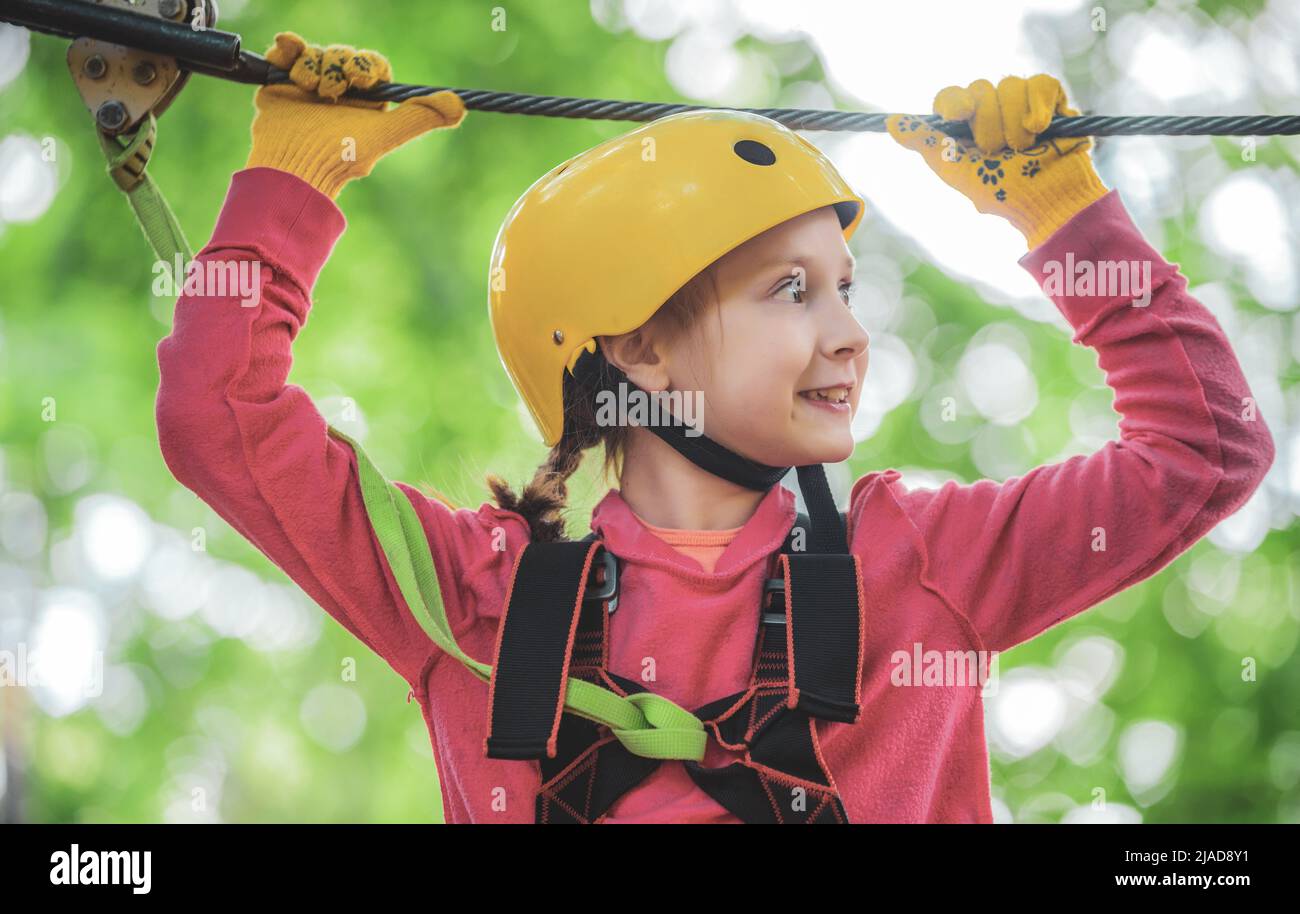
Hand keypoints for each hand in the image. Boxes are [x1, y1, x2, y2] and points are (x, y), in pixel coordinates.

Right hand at [246, 32, 466, 198]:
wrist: (294, 165)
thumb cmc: (342, 155)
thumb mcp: (385, 134)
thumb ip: (421, 117)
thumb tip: (460, 105)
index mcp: (368, 101)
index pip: (371, 65)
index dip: (365, 65)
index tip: (361, 79)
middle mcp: (341, 92)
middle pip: (343, 55)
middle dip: (337, 67)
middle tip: (330, 93)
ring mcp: (310, 87)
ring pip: (316, 53)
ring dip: (312, 66)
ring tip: (308, 90)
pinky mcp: (282, 83)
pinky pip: (287, 52)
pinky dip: (288, 48)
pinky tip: (287, 50)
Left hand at [887, 75, 1107, 248]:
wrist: (1046, 202)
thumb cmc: (1001, 193)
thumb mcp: (957, 170)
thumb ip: (926, 143)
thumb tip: (890, 122)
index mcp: (966, 126)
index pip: (951, 96)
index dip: (952, 101)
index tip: (956, 116)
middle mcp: (992, 109)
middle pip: (980, 89)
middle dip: (987, 126)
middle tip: (998, 152)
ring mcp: (1021, 102)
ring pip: (1010, 85)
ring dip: (1014, 124)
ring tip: (1023, 149)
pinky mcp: (1051, 99)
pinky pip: (1040, 83)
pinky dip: (1038, 107)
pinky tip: (1040, 130)